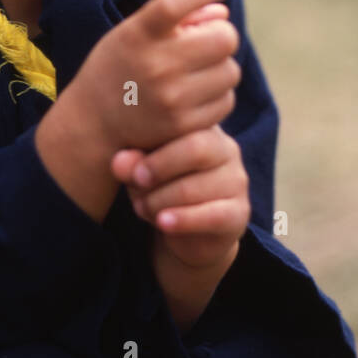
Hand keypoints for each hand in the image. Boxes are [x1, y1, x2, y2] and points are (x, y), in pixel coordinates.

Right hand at [64, 0, 240, 156]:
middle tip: (207, 43)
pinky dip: (218, 95)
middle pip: (224, 38)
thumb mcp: (135, 33)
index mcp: (138, 35)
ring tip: (196, 71)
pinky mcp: (183, 126)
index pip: (173, 5)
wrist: (92, 125)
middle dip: (221, 36)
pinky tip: (196, 94)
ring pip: (231, 71)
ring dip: (221, 67)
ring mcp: (171, 99)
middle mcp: (155, 66)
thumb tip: (223, 12)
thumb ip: (178, 17)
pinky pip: (226, 100)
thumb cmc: (120, 67)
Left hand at [111, 125, 249, 269]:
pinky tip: (163, 223)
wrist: (186, 233)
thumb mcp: (143, 173)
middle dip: (159, 169)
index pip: (183, 124)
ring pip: (196, 187)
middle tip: (136, 184)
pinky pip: (213, 215)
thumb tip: (118, 162)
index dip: (153, 145)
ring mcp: (236, 181)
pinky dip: (183, 220)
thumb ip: (133, 164)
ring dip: (160, 201)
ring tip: (142, 208)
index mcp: (204, 128)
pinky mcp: (239, 213)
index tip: (124, 165)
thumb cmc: (162, 188)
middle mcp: (227, 149)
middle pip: (196, 150)